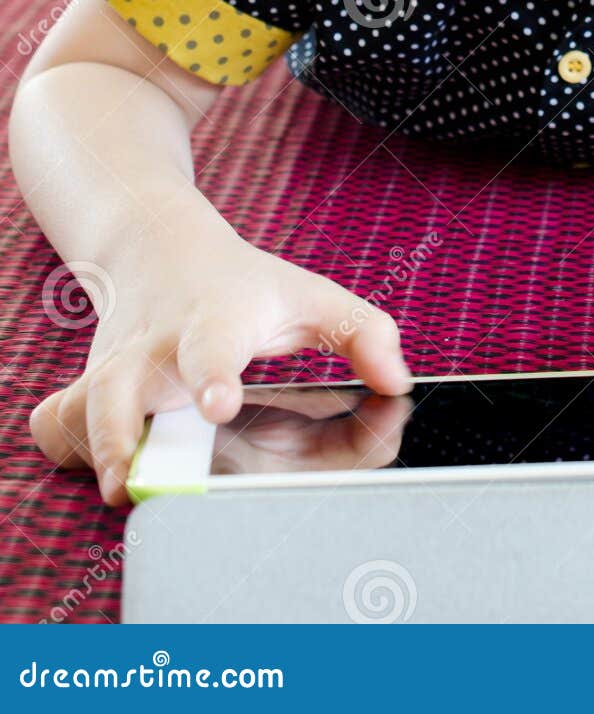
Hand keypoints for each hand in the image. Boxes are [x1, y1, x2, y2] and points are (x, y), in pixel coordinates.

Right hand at [29, 225, 413, 507]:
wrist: (155, 245)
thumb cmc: (241, 284)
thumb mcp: (308, 294)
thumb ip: (362, 333)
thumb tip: (396, 381)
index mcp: (213, 322)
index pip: (210, 348)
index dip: (212, 376)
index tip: (218, 402)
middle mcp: (154, 349)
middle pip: (117, 391)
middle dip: (120, 435)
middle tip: (134, 480)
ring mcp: (112, 371)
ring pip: (75, 412)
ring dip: (91, 452)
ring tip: (120, 488)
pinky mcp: (86, 391)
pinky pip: (56, 425)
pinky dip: (67, 448)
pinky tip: (101, 468)